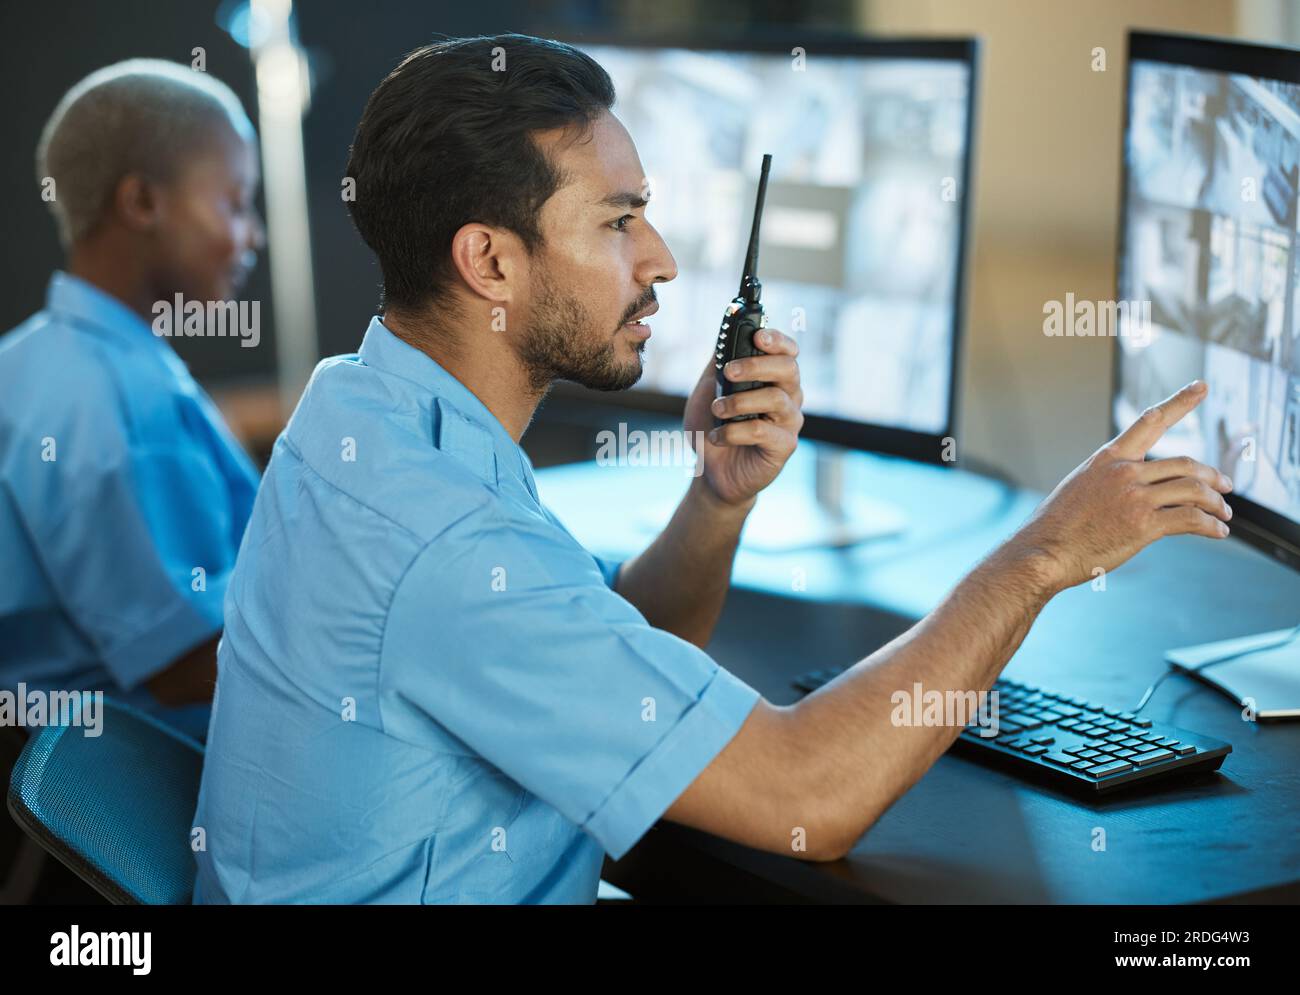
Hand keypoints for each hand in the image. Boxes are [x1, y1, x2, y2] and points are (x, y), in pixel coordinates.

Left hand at [682, 328, 803, 506]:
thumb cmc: (713, 426)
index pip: (787, 351)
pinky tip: (716, 437)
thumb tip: (724, 334)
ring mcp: (789, 422)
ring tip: (717, 410)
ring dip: (739, 401)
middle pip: (788, 369)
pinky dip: (733, 431)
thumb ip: (718, 362)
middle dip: (757, 366)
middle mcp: (788, 396)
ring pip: (776, 399)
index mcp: (774, 377)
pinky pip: (763, 431)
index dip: (777, 340)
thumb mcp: (709, 388)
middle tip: (729, 371)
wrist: (709, 471)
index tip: (757, 336)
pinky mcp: (784, 446)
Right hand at [1009, 381, 1231, 592]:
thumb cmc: (1057, 525)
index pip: (1150, 420)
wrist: (1044, 551)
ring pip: (1194, 490)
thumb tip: (1140, 489)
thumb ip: (1112, 480)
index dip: (1180, 402)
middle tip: (1226, 487)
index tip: (1201, 387)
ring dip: (1216, 503)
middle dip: (1213, 476)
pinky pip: (1191, 519)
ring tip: (1224, 514)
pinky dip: (1212, 526)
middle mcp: (1124, 472)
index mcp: (1108, 459)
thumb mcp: (1080, 487)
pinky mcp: (1144, 525)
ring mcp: (1135, 497)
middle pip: (1185, 464)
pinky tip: (1219, 532)